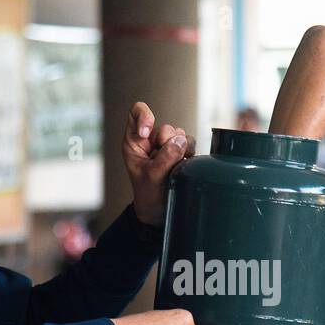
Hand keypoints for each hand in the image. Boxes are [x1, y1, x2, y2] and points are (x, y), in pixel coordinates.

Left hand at [122, 102, 194, 225]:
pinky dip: (189, 153)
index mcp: (134, 141)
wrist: (158, 211)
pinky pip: (190, 143)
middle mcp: (150, 140)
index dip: (144, 116)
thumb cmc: (148, 194)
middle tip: (165, 163)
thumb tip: (181, 141)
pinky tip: (182, 165)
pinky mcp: (180, 152)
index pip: (137, 112)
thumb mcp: (152, 177)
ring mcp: (166, 146)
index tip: (146, 133)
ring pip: (180, 135)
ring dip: (180, 150)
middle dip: (168, 144)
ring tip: (174, 167)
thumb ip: (166, 157)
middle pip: (165, 128)